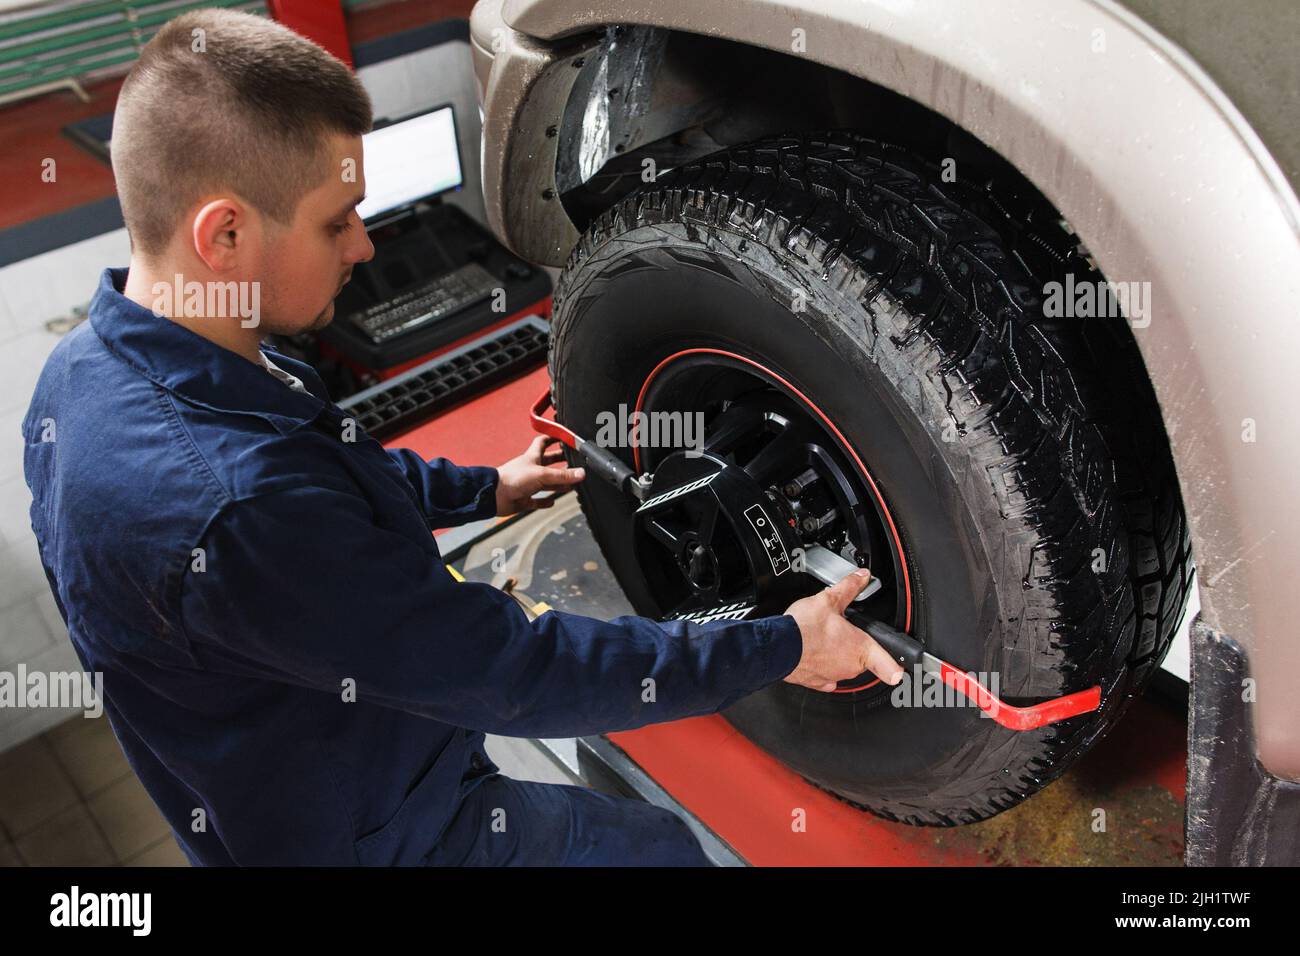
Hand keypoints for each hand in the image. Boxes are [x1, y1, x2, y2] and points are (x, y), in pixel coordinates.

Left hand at [495, 435, 585, 515]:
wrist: (494, 496)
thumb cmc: (511, 479)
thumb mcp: (542, 474)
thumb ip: (562, 476)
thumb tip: (581, 473)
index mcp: (532, 457)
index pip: (543, 442)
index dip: (553, 438)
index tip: (564, 438)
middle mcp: (530, 469)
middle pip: (548, 462)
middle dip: (560, 462)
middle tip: (573, 462)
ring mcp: (527, 484)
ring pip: (546, 483)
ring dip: (558, 484)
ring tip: (571, 484)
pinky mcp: (524, 498)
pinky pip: (538, 500)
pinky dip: (545, 501)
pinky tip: (551, 501)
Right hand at [782, 569, 905, 691]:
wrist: (777, 647)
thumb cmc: (803, 629)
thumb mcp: (829, 600)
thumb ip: (849, 587)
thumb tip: (861, 577)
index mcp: (860, 648)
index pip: (890, 666)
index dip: (897, 668)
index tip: (901, 671)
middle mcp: (850, 667)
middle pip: (861, 658)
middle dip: (852, 645)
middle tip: (839, 630)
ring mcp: (834, 676)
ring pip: (842, 666)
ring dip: (835, 654)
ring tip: (821, 637)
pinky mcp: (817, 683)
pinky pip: (825, 676)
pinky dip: (821, 665)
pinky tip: (812, 652)